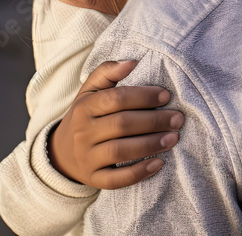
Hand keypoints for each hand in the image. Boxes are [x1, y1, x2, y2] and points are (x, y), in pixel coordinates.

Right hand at [48, 60, 183, 188]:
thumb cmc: (87, 115)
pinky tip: (159, 163)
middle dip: (154, 121)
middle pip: (122, 124)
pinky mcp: (93, 178)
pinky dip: (138, 173)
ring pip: (120, 151)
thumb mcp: (90, 91)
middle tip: (178, 119)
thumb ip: (108, 72)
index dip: (144, 96)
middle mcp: (83, 132)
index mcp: (85, 106)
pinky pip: (115, 179)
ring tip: (173, 138)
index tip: (167, 96)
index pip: (116, 98)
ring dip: (150, 145)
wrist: (62, 152)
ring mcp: (87, 157)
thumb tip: (132, 61)